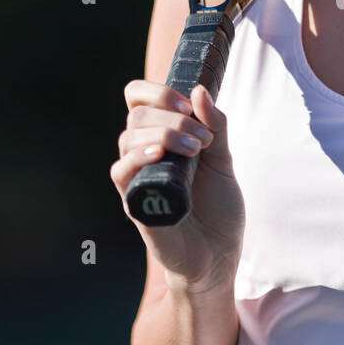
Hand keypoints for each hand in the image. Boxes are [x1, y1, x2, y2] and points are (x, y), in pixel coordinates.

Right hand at [111, 80, 244, 288]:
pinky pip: (120, 171)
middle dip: (172, 117)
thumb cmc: (217, 209)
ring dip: (163, 133)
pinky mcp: (134, 202)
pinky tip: (159, 155)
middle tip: (203, 139)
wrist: (219, 255)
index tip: (188, 104)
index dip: (157, 92)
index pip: (139, 99)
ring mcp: (137, 178)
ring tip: (195, 149)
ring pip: (128, 137)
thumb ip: (215, 126)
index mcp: (162, 139)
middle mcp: (144, 156)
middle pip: (137, 114)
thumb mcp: (223, 160)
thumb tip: (199, 90)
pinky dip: (137, 157)